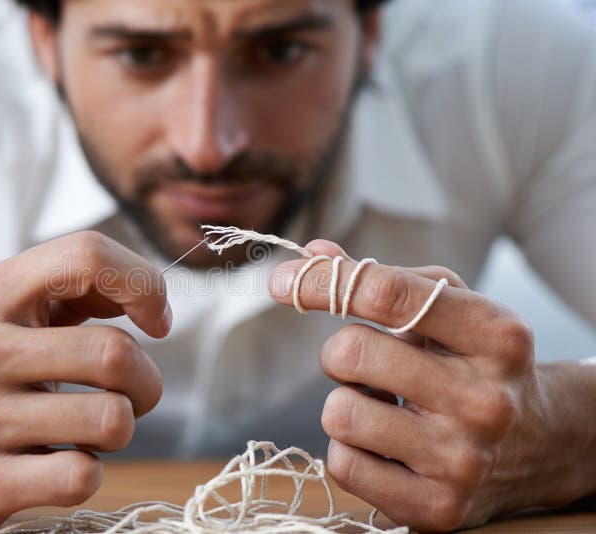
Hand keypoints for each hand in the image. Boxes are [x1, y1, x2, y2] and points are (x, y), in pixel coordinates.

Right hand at [0, 231, 168, 532]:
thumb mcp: (2, 310)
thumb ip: (72, 292)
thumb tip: (150, 299)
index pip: (87, 256)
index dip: (144, 285)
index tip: (156, 321)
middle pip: (115, 352)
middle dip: (146, 382)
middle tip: (130, 394)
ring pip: (112, 419)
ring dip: (120, 430)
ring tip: (88, 430)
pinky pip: (83, 476)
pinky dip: (88, 473)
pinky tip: (61, 464)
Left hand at [270, 240, 595, 531]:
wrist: (541, 445)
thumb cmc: (476, 361)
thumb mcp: (450, 309)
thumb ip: (383, 278)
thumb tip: (312, 256)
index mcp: (495, 335)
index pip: (387, 293)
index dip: (320, 281)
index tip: (282, 281)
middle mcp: (486, 399)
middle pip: (350, 353)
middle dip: (339, 353)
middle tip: (365, 364)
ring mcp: (463, 460)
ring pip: (338, 413)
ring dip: (344, 402)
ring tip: (383, 406)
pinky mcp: (437, 508)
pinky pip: (342, 465)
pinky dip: (349, 449)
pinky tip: (386, 445)